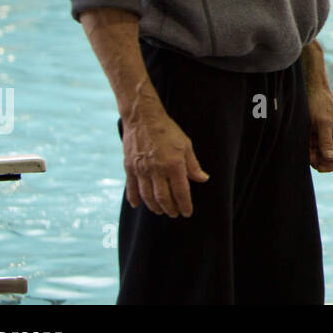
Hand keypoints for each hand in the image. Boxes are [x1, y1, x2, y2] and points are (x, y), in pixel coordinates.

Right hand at [122, 99, 208, 217]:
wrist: (143, 118)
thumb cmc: (167, 131)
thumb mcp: (186, 145)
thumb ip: (193, 165)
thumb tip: (203, 179)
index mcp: (174, 165)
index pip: (181, 192)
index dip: (185, 204)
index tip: (187, 212)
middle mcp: (157, 170)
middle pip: (164, 197)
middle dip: (170, 208)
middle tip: (174, 214)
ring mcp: (141, 170)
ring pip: (148, 196)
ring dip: (155, 207)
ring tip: (161, 211)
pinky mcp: (130, 168)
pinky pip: (131, 188)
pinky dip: (134, 198)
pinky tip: (137, 205)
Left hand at [307, 83, 332, 172]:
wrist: (309, 91)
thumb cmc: (320, 104)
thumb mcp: (323, 123)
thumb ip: (326, 141)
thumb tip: (330, 159)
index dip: (331, 165)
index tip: (319, 166)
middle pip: (328, 160)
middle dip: (318, 160)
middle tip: (308, 156)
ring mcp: (323, 139)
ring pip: (318, 157)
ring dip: (311, 156)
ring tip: (304, 148)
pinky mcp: (313, 138)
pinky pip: (311, 150)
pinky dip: (306, 151)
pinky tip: (302, 144)